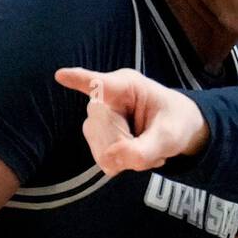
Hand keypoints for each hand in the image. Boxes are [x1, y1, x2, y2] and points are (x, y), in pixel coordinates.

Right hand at [54, 67, 208, 175]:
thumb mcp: (170, 137)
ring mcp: (97, 117)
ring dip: (127, 156)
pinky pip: (102, 158)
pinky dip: (122, 162)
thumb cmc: (175, 122)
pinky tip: (136, 151)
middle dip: (128, 146)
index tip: (61, 75)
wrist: (175, 128)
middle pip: (102, 130)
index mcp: (127, 86)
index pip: (100, 84)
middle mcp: (105, 98)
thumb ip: (145, 150)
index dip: (79, 80)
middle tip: (152, 144)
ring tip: (145, 146)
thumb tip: (110, 161)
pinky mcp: (95, 134)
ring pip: (101, 149)